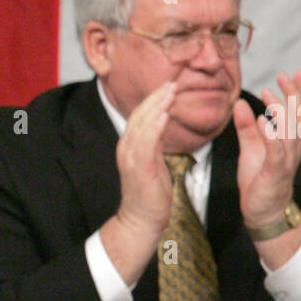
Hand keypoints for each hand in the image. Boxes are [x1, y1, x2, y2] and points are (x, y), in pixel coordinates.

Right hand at [99, 80, 176, 286]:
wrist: (141, 220)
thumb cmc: (150, 193)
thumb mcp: (153, 161)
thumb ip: (155, 142)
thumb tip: (162, 122)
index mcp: (130, 145)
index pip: (140, 115)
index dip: (154, 98)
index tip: (171, 84)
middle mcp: (126, 147)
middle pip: (140, 114)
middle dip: (156, 96)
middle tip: (173, 81)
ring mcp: (130, 158)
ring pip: (142, 125)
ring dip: (157, 106)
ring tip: (171, 91)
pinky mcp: (138, 168)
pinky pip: (146, 143)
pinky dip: (154, 127)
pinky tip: (164, 115)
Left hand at [235, 71, 300, 227]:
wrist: (263, 211)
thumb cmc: (259, 178)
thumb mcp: (250, 148)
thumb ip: (246, 127)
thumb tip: (238, 103)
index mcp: (288, 140)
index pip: (297, 112)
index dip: (296, 92)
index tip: (292, 74)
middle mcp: (292, 147)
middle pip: (298, 117)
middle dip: (293, 95)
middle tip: (285, 75)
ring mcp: (286, 160)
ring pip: (288, 131)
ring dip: (280, 111)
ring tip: (268, 93)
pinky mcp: (275, 172)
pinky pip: (276, 152)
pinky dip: (271, 136)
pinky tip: (263, 121)